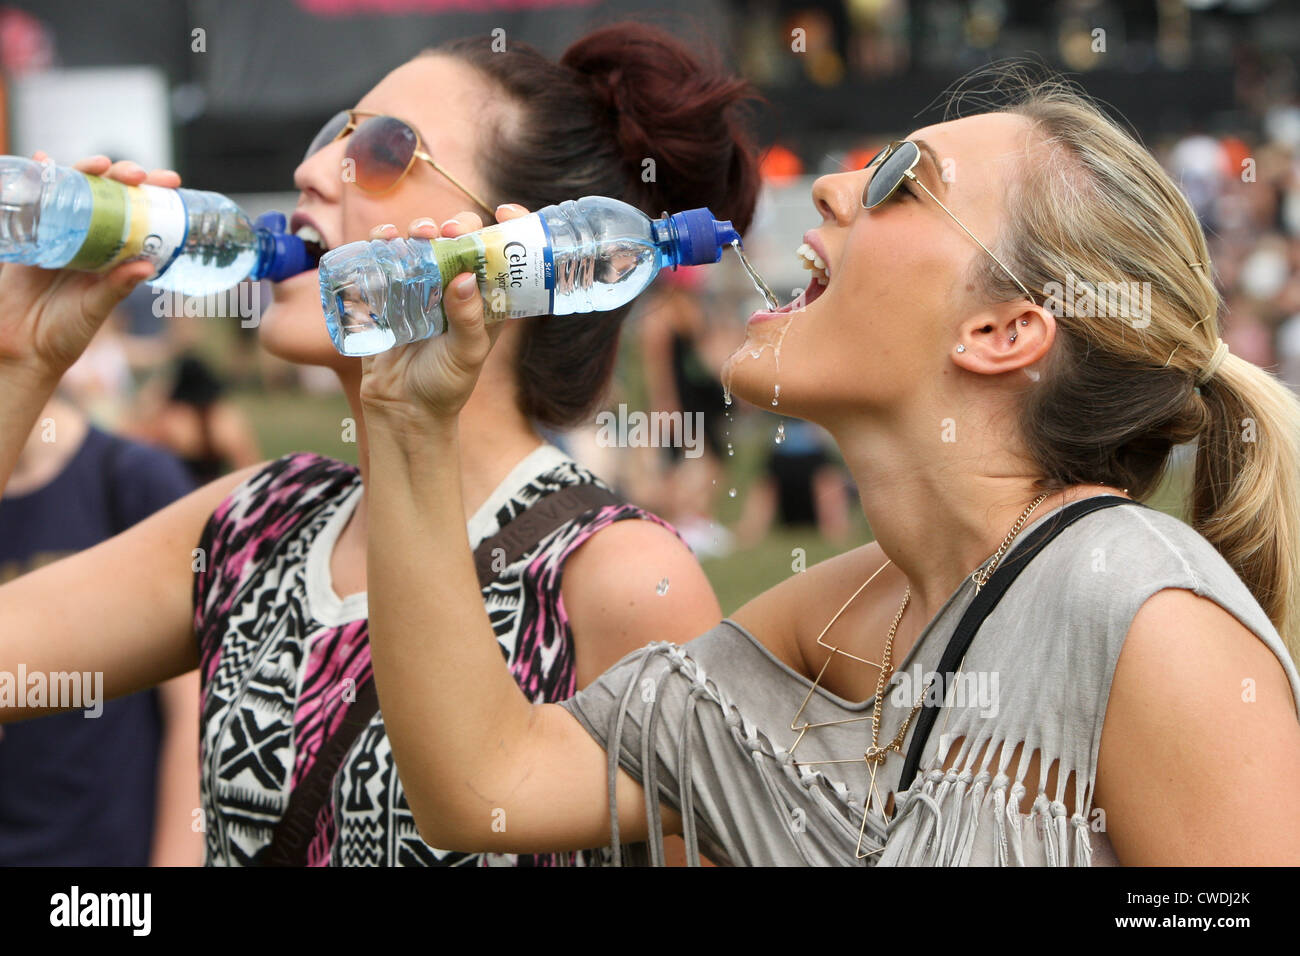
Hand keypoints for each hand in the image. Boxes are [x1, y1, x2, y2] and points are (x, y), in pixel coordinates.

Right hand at [0, 153, 181, 379]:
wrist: (22, 350)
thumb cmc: (66, 334)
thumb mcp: (96, 309)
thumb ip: (117, 288)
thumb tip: (147, 266)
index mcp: (111, 255)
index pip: (137, 216)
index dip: (151, 196)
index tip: (171, 183)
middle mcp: (87, 239)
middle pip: (106, 196)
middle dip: (123, 178)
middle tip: (138, 174)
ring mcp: (56, 234)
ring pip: (72, 193)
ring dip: (85, 171)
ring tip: (100, 164)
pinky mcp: (27, 237)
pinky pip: (33, 202)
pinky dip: (37, 178)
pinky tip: (42, 161)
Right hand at [358, 203, 531, 426]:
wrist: (402, 407)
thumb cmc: (445, 385)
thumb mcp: (466, 355)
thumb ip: (468, 320)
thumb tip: (463, 279)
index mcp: (488, 299)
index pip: (504, 255)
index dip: (509, 228)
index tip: (504, 211)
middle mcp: (458, 286)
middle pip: (463, 239)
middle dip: (458, 225)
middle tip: (449, 230)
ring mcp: (425, 286)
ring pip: (426, 242)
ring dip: (421, 227)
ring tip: (418, 234)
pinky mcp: (393, 291)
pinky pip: (389, 256)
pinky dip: (385, 240)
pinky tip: (383, 237)